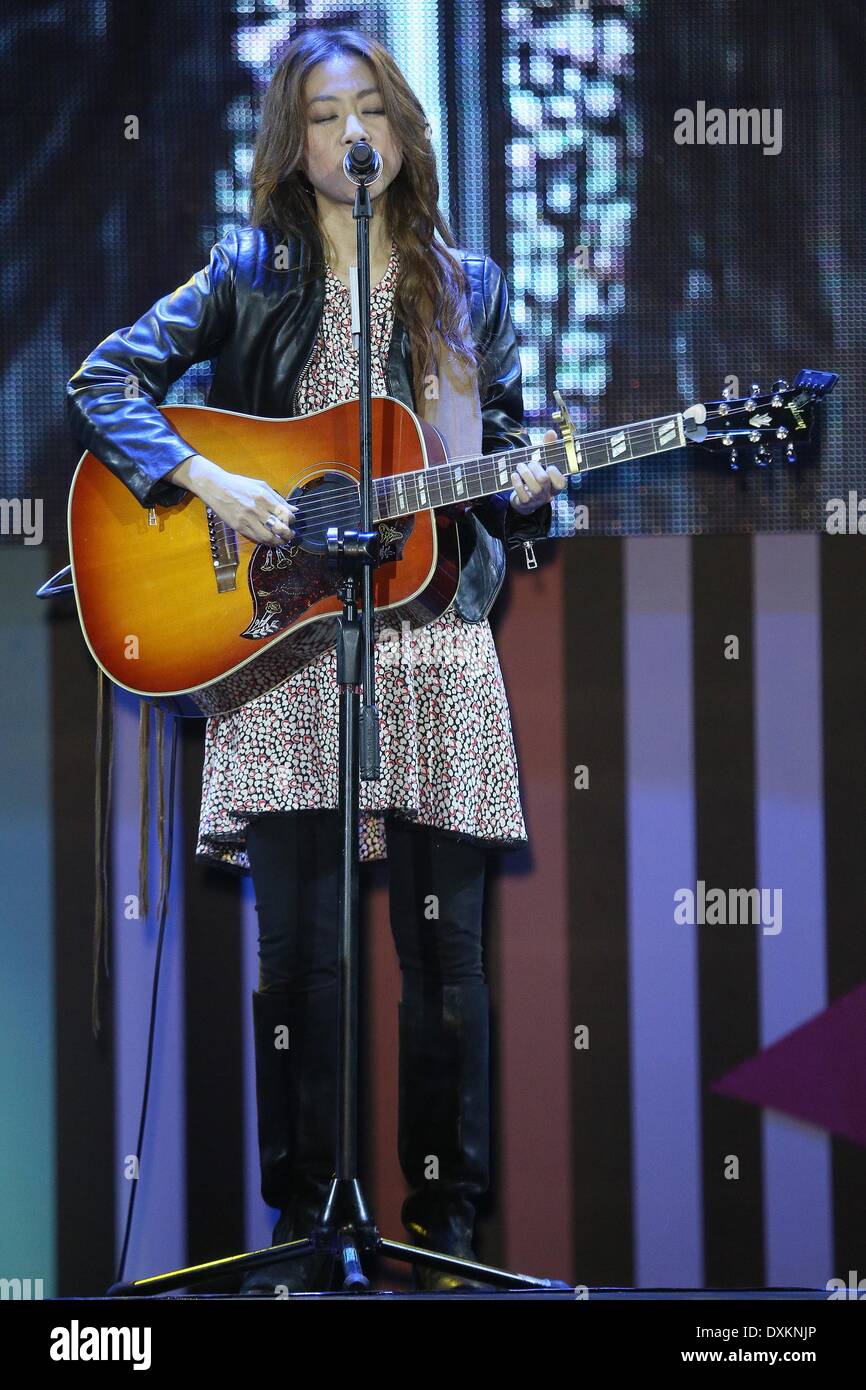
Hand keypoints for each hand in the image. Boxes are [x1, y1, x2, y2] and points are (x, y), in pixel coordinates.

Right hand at [169, 454, 296, 543]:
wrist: (216, 487)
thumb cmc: (239, 485)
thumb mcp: (261, 486)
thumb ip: (278, 499)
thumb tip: (294, 510)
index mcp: (264, 498)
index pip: (285, 514)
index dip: (291, 520)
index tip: (291, 521)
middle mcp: (256, 510)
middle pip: (279, 529)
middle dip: (288, 534)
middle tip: (290, 535)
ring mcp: (247, 520)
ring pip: (268, 538)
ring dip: (278, 542)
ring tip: (281, 540)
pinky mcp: (239, 527)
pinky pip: (256, 538)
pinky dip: (265, 541)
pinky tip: (269, 539)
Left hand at [508, 430, 567, 514]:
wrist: (524, 500)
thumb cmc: (535, 477)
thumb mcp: (543, 463)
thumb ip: (547, 448)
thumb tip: (551, 432)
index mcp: (555, 485)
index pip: (561, 482)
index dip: (554, 473)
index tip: (548, 466)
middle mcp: (548, 494)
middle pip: (543, 479)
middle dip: (534, 467)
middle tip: (530, 463)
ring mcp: (536, 499)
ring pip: (533, 486)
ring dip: (524, 472)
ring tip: (520, 466)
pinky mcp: (525, 503)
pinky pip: (522, 492)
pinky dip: (517, 481)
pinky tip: (514, 475)